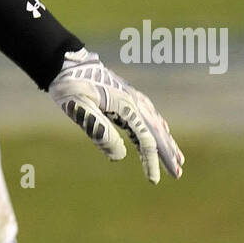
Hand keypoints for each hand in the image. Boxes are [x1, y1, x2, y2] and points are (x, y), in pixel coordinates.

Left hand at [47, 48, 184, 183]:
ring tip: (177, 159)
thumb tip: (120, 156)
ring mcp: (132, 97)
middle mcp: (134, 101)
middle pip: (157, 132)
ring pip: (155, 124)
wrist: (65, 61)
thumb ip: (100, 132)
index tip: (154, 181)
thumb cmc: (71, 87)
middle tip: (178, 175)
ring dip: (167, 142)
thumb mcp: (81, 110)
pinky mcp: (126, 95)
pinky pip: (148, 116)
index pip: (145, 140)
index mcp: (126, 106)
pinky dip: (158, 128)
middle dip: (168, 154)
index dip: (151, 161)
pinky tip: (163, 132)